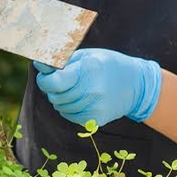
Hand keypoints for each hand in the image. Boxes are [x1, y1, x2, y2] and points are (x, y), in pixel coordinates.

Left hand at [34, 48, 162, 125]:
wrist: (137, 85)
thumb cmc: (107, 66)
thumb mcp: (87, 56)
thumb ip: (62, 61)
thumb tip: (39, 65)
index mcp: (89, 70)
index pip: (55, 82)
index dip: (45, 80)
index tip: (45, 76)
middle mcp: (92, 90)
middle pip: (56, 96)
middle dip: (53, 89)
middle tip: (62, 81)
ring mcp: (95, 107)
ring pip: (61, 107)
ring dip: (62, 98)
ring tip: (75, 89)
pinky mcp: (96, 120)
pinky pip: (70, 116)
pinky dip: (69, 109)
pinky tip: (81, 99)